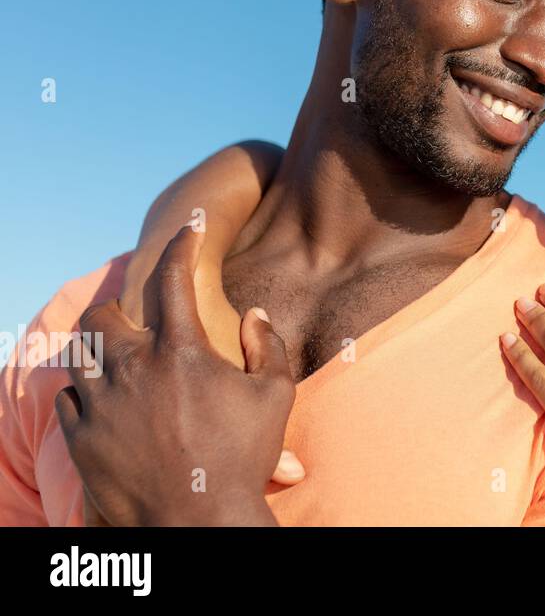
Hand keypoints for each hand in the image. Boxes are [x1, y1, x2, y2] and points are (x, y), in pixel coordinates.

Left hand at [56, 226, 296, 525]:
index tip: (189, 226)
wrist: (199, 520)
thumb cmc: (243, 457)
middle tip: (137, 321)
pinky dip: (83, 391)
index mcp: (181, 351)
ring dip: (98, 348)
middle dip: (119, 308)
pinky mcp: (80, 437)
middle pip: (104, 313)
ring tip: (117, 359)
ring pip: (78, 352)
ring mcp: (100, 403)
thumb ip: (264, 346)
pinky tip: (104, 400)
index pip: (174, 277)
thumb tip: (253, 313)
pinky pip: (67, 398)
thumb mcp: (274, 395)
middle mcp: (132, 368)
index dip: (181, 244)